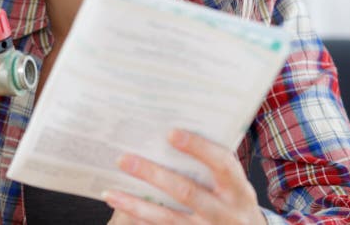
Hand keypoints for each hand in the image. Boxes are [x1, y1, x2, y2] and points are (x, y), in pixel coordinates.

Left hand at [102, 129, 265, 224]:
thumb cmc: (232, 202)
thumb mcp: (233, 185)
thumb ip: (211, 164)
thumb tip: (170, 134)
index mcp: (239, 190)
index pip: (222, 164)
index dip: (199, 148)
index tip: (171, 133)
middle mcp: (226, 213)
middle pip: (187, 192)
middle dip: (153, 174)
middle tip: (123, 159)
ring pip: (169, 218)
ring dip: (136, 205)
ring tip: (110, 193)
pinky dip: (141, 220)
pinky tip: (122, 210)